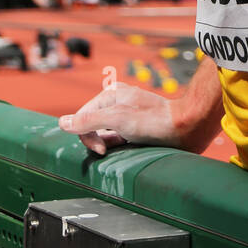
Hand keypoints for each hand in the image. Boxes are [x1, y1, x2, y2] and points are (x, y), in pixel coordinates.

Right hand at [59, 82, 178, 154]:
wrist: (184, 127)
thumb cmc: (153, 121)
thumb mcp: (117, 120)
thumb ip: (89, 121)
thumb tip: (62, 123)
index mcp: (110, 95)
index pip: (82, 119)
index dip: (87, 137)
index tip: (101, 150)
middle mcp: (116, 102)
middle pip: (92, 126)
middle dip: (97, 141)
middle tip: (107, 152)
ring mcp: (127, 115)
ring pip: (105, 134)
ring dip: (109, 145)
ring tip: (123, 148)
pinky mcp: (136, 127)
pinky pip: (118, 138)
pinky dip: (119, 146)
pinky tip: (129, 149)